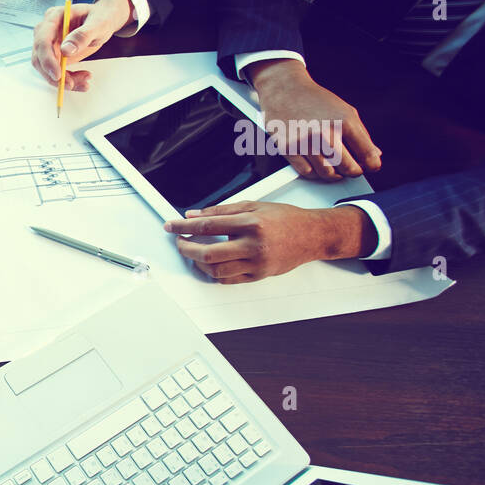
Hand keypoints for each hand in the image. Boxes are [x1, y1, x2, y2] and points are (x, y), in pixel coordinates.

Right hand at [31, 0, 131, 88]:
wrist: (104, 20)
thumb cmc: (101, 17)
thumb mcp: (98, 23)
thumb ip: (83, 35)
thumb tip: (66, 50)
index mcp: (54, 17)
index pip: (43, 40)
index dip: (47, 59)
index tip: (58, 75)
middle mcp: (47, 31)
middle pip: (40, 57)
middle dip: (54, 75)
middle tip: (71, 84)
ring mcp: (49, 44)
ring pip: (47, 68)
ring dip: (63, 80)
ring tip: (84, 81)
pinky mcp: (55, 55)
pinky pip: (56, 72)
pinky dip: (68, 79)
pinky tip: (82, 81)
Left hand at [163, 201, 371, 282]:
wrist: (312, 235)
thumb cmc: (285, 219)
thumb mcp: (253, 205)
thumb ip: (221, 211)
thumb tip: (193, 215)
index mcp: (251, 223)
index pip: (207, 225)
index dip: (184, 226)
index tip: (172, 226)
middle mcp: (253, 244)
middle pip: (207, 253)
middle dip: (186, 248)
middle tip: (180, 242)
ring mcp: (256, 263)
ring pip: (216, 270)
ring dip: (199, 262)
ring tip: (195, 252)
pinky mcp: (259, 275)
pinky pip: (228, 279)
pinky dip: (215, 272)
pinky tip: (211, 263)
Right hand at [247, 59, 381, 180]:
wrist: (285, 89)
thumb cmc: (315, 99)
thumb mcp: (345, 110)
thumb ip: (361, 134)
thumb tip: (375, 154)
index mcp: (344, 122)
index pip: (367, 155)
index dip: (371, 165)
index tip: (369, 166)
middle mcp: (325, 133)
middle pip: (349, 168)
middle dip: (353, 171)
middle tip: (352, 168)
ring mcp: (306, 142)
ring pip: (327, 173)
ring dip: (333, 174)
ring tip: (334, 167)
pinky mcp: (288, 148)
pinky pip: (307, 171)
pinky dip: (314, 171)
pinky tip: (316, 163)